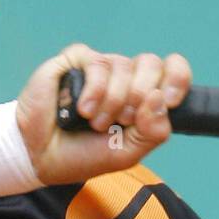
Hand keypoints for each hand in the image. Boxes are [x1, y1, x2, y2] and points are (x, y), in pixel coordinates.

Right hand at [14, 45, 191, 185]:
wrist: (42, 157)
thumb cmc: (84, 155)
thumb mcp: (128, 153)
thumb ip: (153, 131)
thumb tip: (160, 97)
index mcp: (143, 98)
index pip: (173, 72)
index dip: (177, 79)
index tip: (170, 100)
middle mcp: (125, 78)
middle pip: (151, 64)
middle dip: (139, 96)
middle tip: (121, 121)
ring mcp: (101, 68)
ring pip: (124, 65)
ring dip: (113, 101)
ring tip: (95, 123)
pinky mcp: (76, 61)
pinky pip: (98, 63)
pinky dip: (96, 90)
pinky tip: (83, 110)